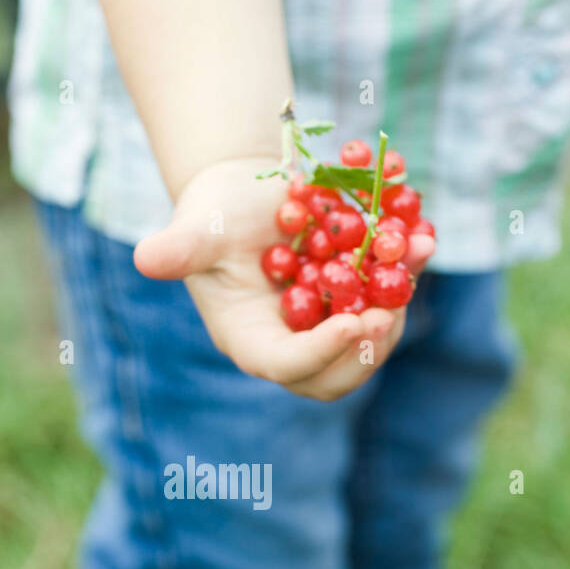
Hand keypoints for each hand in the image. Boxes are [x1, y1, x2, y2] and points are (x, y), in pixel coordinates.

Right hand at [134, 157, 435, 400]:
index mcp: (251, 341)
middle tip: (389, 312)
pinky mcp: (355, 301)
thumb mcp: (195, 228)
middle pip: (337, 375)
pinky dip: (408, 271)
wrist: (245, 193)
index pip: (286, 366)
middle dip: (368, 349)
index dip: (321, 353)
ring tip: (415, 254)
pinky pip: (388, 299)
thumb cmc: (213, 213)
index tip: (352, 324)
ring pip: (372, 338)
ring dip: (397, 303)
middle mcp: (293, 345)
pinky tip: (423, 238)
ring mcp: (327, 327)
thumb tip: (145, 259)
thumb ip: (178, 249)